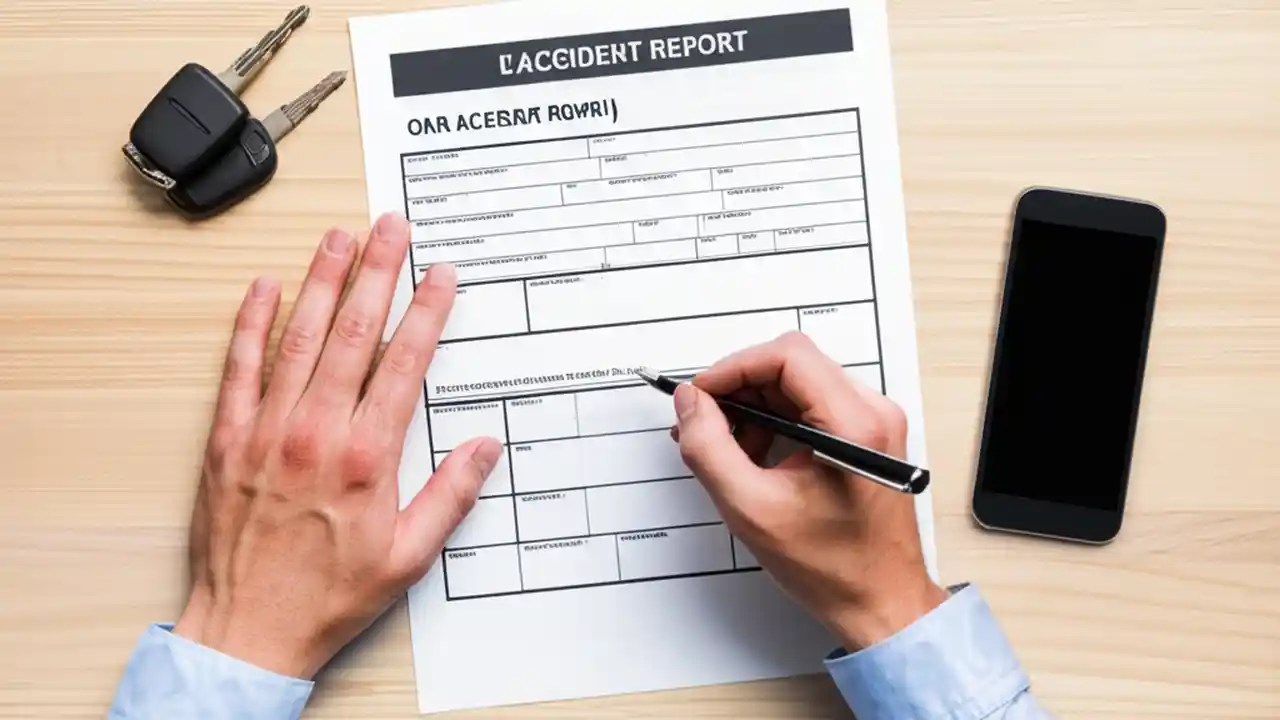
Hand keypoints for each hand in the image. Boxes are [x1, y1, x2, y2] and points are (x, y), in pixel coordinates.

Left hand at [174, 214, 500, 677]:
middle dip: (376, 273)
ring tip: (338, 239)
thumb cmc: (330, 595)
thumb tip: (485, 446)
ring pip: (298, 338)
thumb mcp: (410, 556)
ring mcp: (267, 430)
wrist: (250, 629)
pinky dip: (251, 324)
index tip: (440, 277)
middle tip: (391, 229)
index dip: (426, 312)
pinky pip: (239, 368)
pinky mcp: (227, 439)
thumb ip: (451, 495)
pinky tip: (263, 288)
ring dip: (320, 282)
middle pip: (351, 333)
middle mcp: (316, 433)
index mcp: (366, 458)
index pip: (403, 363)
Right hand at [674, 332, 945, 649]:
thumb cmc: (835, 568)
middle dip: (739, 388)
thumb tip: (691, 403)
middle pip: (792, 365)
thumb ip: (710, 448)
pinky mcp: (865, 437)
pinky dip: (774, 422)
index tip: (701, 394)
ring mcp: (872, 424)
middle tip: (703, 420)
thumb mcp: (752, 509)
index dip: (734, 367)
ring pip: (798, 384)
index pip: (787, 356)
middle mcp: (872, 414)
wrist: (881, 602)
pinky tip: (752, 456)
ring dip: (754, 407)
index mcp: (854, 425)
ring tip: (725, 448)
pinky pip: (811, 406)